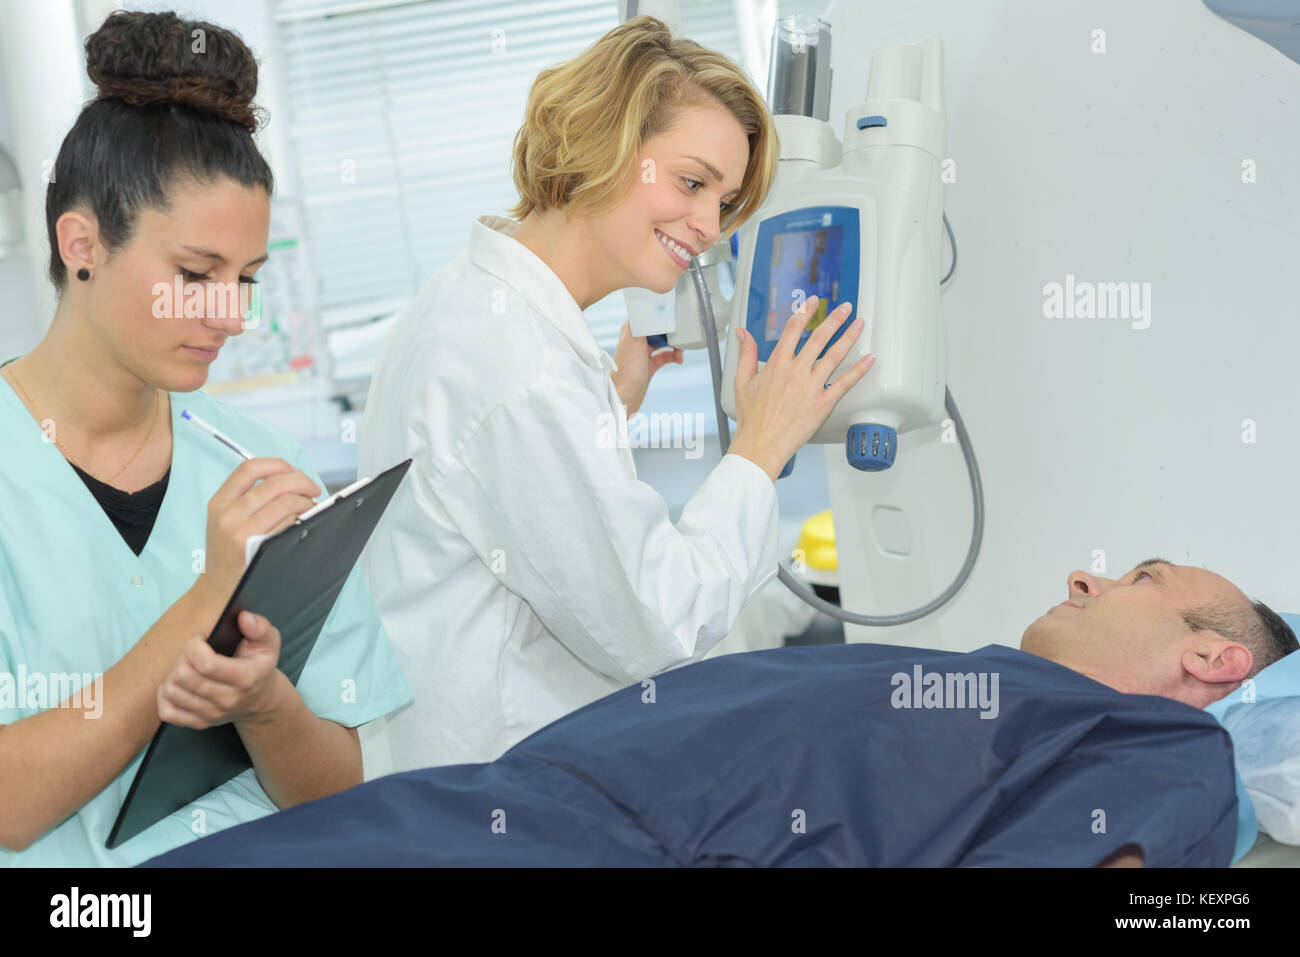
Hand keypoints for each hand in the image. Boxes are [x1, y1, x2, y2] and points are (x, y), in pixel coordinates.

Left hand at [156, 610, 282, 728]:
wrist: (260, 700)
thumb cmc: (259, 665)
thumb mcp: (269, 643)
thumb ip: (260, 627)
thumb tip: (243, 617)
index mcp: (244, 678)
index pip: (206, 664)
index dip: (194, 645)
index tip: (201, 638)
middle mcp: (227, 700)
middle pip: (183, 676)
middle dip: (183, 656)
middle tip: (193, 652)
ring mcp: (211, 714)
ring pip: (171, 691)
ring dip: (173, 674)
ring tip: (187, 666)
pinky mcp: (198, 723)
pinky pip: (167, 712)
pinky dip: (165, 696)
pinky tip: (178, 684)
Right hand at [194, 457, 321, 607]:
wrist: (218, 591)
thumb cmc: (230, 554)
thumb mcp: (226, 521)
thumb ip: (249, 498)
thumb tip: (292, 477)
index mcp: (219, 502)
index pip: (249, 468)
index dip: (277, 464)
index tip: (294, 470)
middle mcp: (227, 515)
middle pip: (274, 483)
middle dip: (302, 481)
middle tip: (313, 488)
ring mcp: (240, 532)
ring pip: (285, 502)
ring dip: (307, 500)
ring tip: (312, 507)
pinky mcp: (255, 548)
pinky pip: (288, 523)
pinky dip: (303, 518)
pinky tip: (306, 522)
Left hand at [609, 320, 683, 416]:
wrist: (625, 397)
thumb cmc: (626, 372)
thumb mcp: (634, 342)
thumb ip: (641, 324)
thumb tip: (649, 307)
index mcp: (631, 330)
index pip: (649, 314)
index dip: (662, 314)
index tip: (674, 315)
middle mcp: (637, 339)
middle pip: (659, 327)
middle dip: (671, 330)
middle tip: (680, 334)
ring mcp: (643, 352)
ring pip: (664, 341)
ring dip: (675, 344)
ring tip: (681, 349)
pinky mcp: (649, 364)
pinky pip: (666, 355)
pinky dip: (674, 356)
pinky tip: (679, 359)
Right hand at [728, 296, 875, 480]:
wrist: (761, 444)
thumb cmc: (752, 418)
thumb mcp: (742, 382)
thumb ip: (746, 354)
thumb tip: (742, 333)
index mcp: (777, 364)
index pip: (793, 329)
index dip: (805, 312)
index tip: (813, 302)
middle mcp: (796, 371)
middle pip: (819, 337)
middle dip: (834, 319)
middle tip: (846, 308)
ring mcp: (811, 386)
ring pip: (835, 355)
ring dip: (849, 337)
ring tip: (860, 324)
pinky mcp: (823, 403)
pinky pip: (845, 383)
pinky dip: (859, 370)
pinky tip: (870, 359)